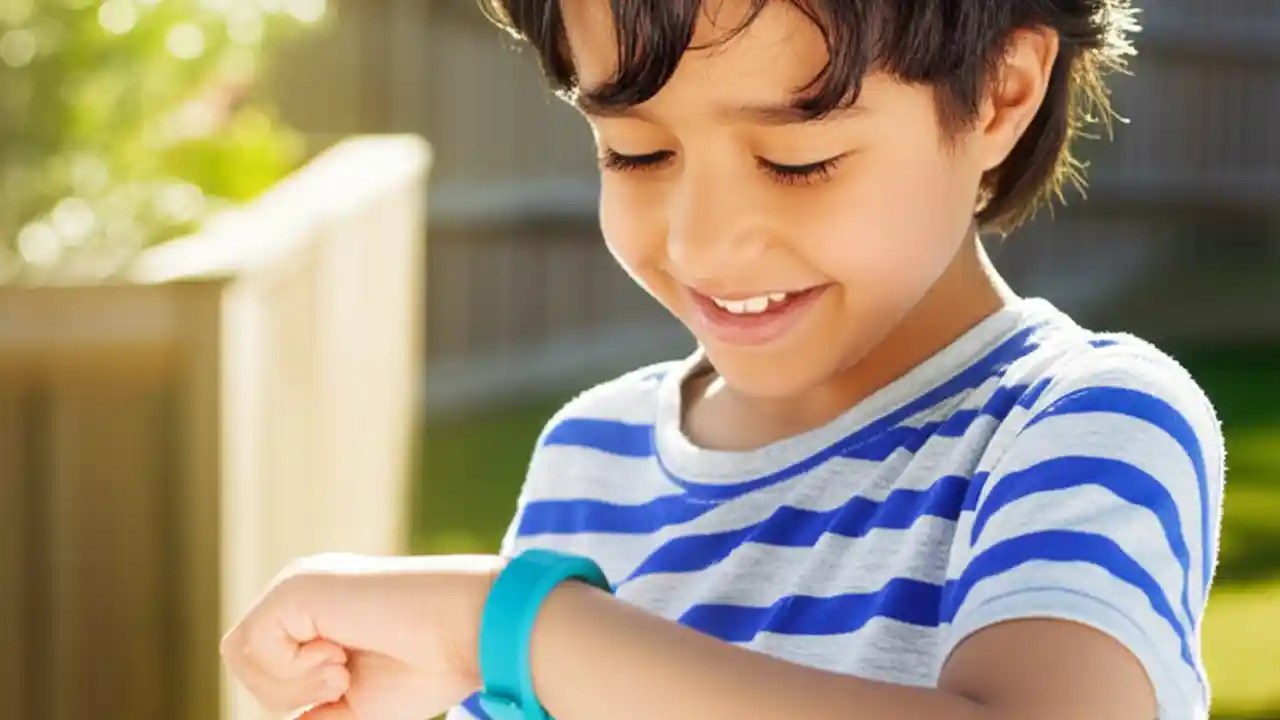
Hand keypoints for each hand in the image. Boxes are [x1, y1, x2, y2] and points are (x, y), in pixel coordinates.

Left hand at [220, 553, 506, 719]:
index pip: (260, 661)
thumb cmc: (427, 667)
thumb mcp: (353, 704)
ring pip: (240, 652)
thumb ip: (312, 711)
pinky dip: (293, 670)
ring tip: (341, 669)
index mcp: (316, 613)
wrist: (466, 632)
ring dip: (289, 682)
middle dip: (284, 692)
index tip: (345, 686)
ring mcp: (299, 584)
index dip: (290, 693)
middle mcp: (302, 592)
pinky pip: (253, 644)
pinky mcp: (298, 587)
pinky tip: (338, 655)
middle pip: (242, 657)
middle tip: (342, 679)